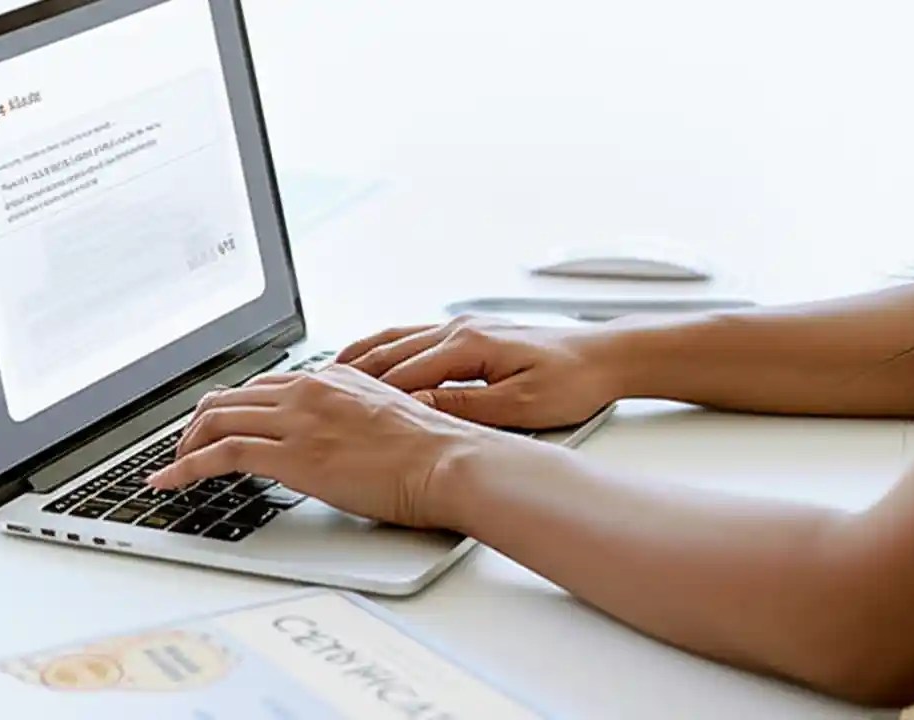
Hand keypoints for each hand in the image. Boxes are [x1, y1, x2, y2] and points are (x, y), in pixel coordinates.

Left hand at [147, 364, 508, 527]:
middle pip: (232, 397)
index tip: (219, 426)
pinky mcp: (291, 453)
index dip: (233, 408)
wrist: (449, 461)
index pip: (265, 387)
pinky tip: (169, 481)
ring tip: (172, 467)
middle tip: (186, 448)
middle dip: (199, 424)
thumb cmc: (434, 451)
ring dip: (186, 445)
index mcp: (333, 379)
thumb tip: (340, 441)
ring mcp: (298, 419)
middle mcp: (309, 390)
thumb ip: (354, 419)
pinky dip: (184, 467)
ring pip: (217, 419)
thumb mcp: (388, 419)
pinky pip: (220, 454)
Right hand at [337, 316, 620, 428]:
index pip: (403, 374)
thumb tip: (420, 409)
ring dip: (358, 359)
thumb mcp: (522, 404)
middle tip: (305, 395)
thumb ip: (468, 406)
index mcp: (469, 345)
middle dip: (345, 375)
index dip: (367, 398)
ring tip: (320, 378)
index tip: (332, 415)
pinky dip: (381, 352)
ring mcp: (462, 328)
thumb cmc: (573, 381)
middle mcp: (459, 330)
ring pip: (394, 341)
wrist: (607, 356)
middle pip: (388, 352)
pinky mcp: (469, 334)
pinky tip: (366, 365)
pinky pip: (410, 340)